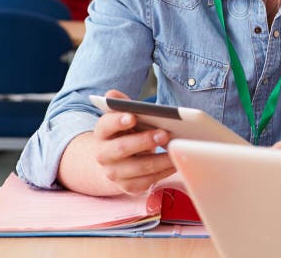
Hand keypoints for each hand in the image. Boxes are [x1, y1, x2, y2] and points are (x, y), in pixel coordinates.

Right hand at [58, 89, 173, 195]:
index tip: (132, 116)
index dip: (117, 121)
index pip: (105, 125)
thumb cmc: (127, 132)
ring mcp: (114, 173)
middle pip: (121, 148)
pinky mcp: (128, 186)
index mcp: (102, 133)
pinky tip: (177, 162)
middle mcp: (103, 155)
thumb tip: (112, 94)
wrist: (118, 161)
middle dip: (144, 141)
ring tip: (178, 149)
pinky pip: (148, 181)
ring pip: (138, 168)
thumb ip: (122, 105)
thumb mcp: (125, 117)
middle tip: (165, 133)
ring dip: (160, 159)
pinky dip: (164, 172)